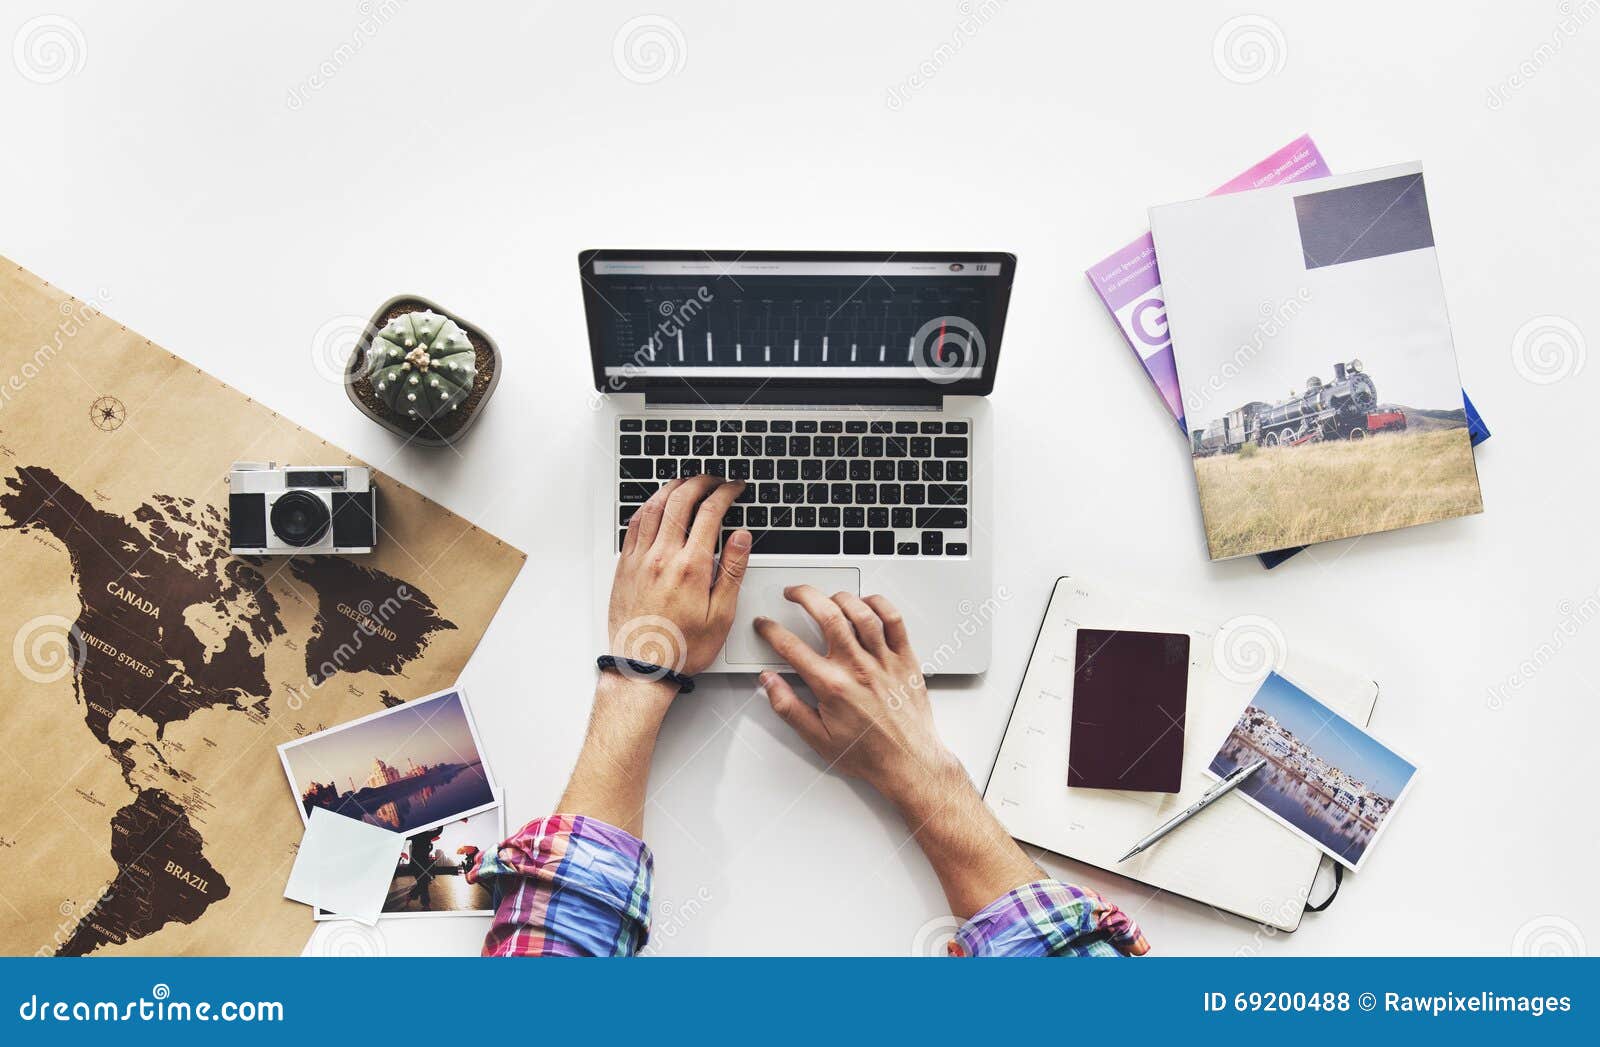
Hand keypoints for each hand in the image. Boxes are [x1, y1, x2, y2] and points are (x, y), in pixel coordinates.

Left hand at [609, 474, 750, 678]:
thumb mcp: (720, 615)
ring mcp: (639, 559)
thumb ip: (731, 571)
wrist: (642, 668)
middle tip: (714, 479)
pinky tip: (656, 504)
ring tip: (686, 481)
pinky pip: (634, 524)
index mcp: (690, 567)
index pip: (710, 512)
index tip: (734, 487)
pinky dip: (648, 506)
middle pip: (681, 500)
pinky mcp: (624, 566)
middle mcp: (662, 557)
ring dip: (673, 487)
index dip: (725, 492)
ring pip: (655, 507)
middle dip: (700, 482)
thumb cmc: (681, 647)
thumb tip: (741, 538)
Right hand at [755, 586, 959, 805]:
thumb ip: (788, 707)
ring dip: (839, 596)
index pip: (791, 647)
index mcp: (832, 686)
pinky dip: (879, 604)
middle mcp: (858, 667)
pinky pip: (894, 619)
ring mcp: (884, 660)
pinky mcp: (905, 659)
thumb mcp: (817, 738)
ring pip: (860, 611)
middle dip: (804, 595)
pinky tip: (866, 603)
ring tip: (827, 597)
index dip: (771, 630)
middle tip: (793, 593)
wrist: (908, 762)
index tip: (765, 624)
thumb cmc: (868, 754)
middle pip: (827, 614)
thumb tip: (768, 683)